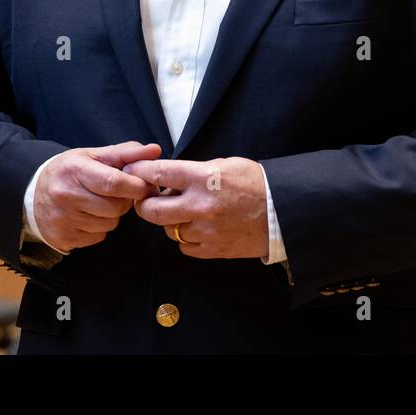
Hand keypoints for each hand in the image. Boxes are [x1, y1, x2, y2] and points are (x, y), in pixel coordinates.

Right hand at [32, 141, 162, 252]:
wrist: (33, 195)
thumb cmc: (69, 172)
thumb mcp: (93, 156)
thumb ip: (126, 153)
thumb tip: (155, 150)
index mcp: (74, 170)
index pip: (113, 182)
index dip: (136, 186)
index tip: (144, 185)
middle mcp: (66, 195)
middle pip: (115, 207)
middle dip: (124, 201)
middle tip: (117, 193)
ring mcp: (63, 219)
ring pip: (110, 224)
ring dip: (112, 215)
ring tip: (98, 203)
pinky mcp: (64, 238)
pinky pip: (99, 236)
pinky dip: (100, 228)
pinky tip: (88, 216)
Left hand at [122, 156, 268, 259]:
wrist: (282, 212)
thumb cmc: (255, 183)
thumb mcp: (225, 165)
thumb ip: (195, 171)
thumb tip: (169, 177)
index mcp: (203, 178)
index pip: (158, 173)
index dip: (140, 171)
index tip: (134, 171)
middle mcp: (199, 206)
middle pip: (151, 210)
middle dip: (143, 204)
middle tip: (145, 199)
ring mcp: (205, 230)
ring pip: (168, 230)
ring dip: (170, 221)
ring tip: (183, 212)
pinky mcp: (212, 249)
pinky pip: (185, 247)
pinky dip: (186, 238)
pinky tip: (197, 227)